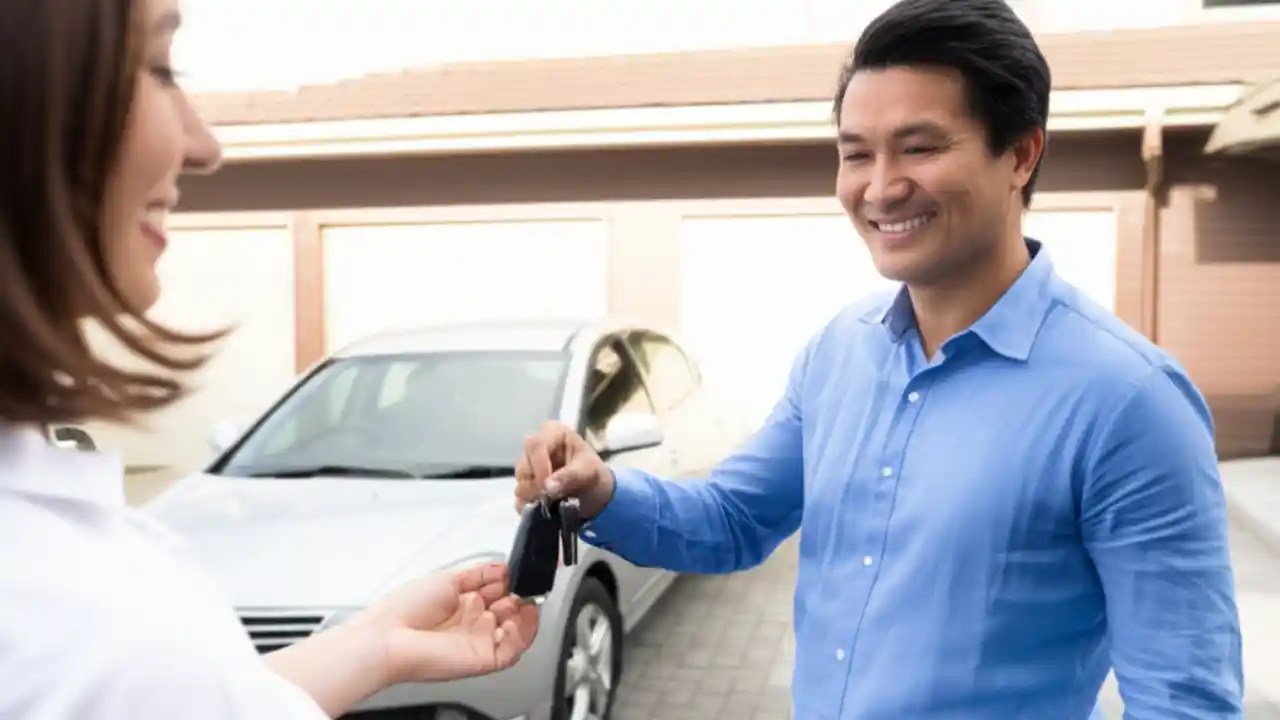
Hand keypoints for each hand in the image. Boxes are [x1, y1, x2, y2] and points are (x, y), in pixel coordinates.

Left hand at [358, 563, 539, 683]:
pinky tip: (516, 621)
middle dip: (519, 596)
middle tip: (519, 587)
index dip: (511, 582)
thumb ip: (478, 572)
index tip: (517, 573)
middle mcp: (473, 623)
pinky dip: (521, 636)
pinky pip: (512, 651)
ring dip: (525, 616)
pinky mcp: (483, 659)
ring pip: (516, 632)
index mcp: (464, 604)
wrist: (388, 638)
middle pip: (511, 611)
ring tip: (521, 602)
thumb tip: (502, 567)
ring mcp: (479, 642)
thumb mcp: (447, 579)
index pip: (499, 593)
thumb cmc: (405, 609)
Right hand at [516, 420, 614, 518]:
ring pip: (520, 486)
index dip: (540, 467)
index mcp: (552, 433)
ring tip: (556, 501)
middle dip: (539, 487)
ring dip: (537, 498)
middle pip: (523, 468)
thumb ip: (571, 476)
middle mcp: (534, 448)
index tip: (549, 488)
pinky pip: (519, 500)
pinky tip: (548, 508)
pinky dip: (533, 507)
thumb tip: (548, 487)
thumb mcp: (590, 471)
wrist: (594, 493)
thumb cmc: (592, 473)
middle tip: (555, 498)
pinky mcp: (524, 487)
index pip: (535, 445)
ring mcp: (526, 468)